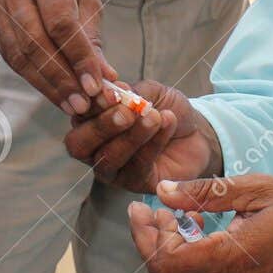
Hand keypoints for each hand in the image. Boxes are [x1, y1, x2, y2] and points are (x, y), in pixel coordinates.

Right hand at [0, 0, 115, 113]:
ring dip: (48, 85)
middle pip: (36, 43)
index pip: (61, 23)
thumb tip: (105, 78)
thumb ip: (92, 39)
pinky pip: (13, 59)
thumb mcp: (88, 1)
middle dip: (62, 79)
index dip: (78, 57)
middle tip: (83, 104)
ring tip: (72, 105)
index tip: (94, 86)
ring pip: (21, 56)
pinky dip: (36, 80)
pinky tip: (55, 94)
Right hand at [65, 80, 220, 192]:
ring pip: (108, 158)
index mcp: (88, 121)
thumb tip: (112, 89)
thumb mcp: (148, 91)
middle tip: (127, 112)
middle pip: (78, 145)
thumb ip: (129, 91)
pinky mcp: (135, 183)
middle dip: (101, 127)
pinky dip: (153, 143)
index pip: (77, 114)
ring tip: (154, 116)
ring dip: (132, 136)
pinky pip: (138, 166)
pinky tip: (167, 123)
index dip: (91, 104)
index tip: (111, 92)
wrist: (195, 130)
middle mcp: (93, 148)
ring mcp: (112, 169)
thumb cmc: (164, 108)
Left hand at [127, 174, 272, 272]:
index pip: (165, 263)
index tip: (140, 207)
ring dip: (169, 252)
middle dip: (151, 242)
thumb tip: (161, 191)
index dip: (144, 237)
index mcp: (233, 260)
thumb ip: (206, 192)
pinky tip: (200, 233)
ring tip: (178, 217)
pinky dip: (189, 262)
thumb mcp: (259, 189)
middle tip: (152, 209)